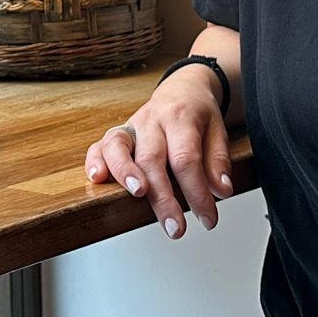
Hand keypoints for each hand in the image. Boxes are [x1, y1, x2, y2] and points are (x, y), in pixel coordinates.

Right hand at [83, 67, 232, 237]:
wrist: (181, 89)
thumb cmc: (198, 114)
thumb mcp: (218, 131)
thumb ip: (218, 161)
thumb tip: (221, 190)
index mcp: (181, 117)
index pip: (186, 159)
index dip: (197, 192)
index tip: (208, 218)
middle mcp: (152, 120)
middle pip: (152, 159)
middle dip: (163, 197)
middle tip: (176, 228)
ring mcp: (131, 126)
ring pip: (119, 147)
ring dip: (124, 172)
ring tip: (136, 194)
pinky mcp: (117, 133)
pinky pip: (99, 145)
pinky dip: (95, 161)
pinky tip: (97, 178)